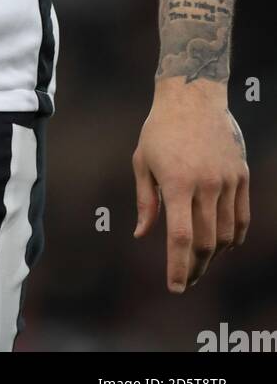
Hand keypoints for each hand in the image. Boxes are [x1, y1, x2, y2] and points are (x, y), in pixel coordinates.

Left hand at [132, 81, 249, 291]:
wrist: (193, 96)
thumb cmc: (160, 129)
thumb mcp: (142, 161)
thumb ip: (145, 201)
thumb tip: (143, 234)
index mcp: (177, 182)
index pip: (181, 237)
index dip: (178, 266)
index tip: (175, 287)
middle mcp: (205, 184)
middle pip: (206, 242)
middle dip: (195, 267)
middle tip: (186, 280)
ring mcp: (227, 181)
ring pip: (226, 234)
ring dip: (213, 255)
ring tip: (200, 263)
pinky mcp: (241, 175)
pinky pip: (241, 218)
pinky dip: (233, 237)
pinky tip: (222, 245)